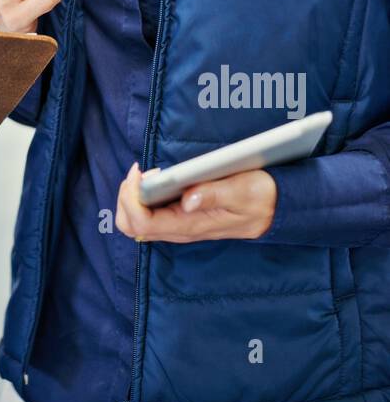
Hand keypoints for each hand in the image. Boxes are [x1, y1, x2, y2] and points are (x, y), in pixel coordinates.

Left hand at [115, 164, 277, 241]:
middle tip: (140, 172)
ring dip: (133, 196)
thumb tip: (187, 199)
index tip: (140, 172)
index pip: (143, 223)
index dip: (132, 197)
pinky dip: (144, 196)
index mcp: (191, 225)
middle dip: (126, 197)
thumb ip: (214, 194)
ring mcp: (179, 226)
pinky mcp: (181, 218)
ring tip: (149, 173)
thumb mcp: (242, 191)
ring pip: (137, 221)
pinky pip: (149, 214)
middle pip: (131, 225)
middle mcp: (180, 230)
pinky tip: (158, 178)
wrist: (274, 211)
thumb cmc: (260, 198)